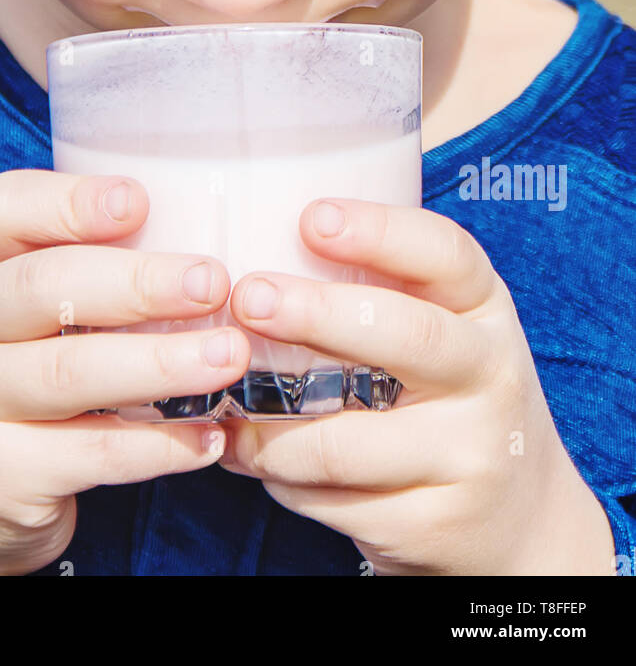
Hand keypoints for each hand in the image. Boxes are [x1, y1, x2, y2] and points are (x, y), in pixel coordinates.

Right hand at [0, 170, 250, 575]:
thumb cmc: (10, 375)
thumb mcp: (22, 314)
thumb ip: (88, 273)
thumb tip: (207, 249)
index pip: (5, 210)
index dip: (70, 201)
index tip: (138, 200)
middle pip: (42, 286)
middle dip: (136, 282)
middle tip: (212, 282)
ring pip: (68, 374)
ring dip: (160, 364)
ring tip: (228, 357)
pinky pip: (89, 454)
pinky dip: (158, 445)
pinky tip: (209, 436)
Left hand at [218, 197, 616, 575]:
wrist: (520, 518)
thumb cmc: (449, 394)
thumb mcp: (444, 328)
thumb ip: (380, 289)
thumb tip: (256, 248)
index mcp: (485, 310)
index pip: (446, 255)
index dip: (380, 231)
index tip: (312, 218)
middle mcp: (489, 376)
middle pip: (406, 335)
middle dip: (318, 313)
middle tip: (250, 297)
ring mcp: (468, 457)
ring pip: (347, 441)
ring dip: (271, 427)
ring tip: (224, 404)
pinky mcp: (434, 526)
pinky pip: (335, 501)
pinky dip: (282, 480)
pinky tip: (255, 456)